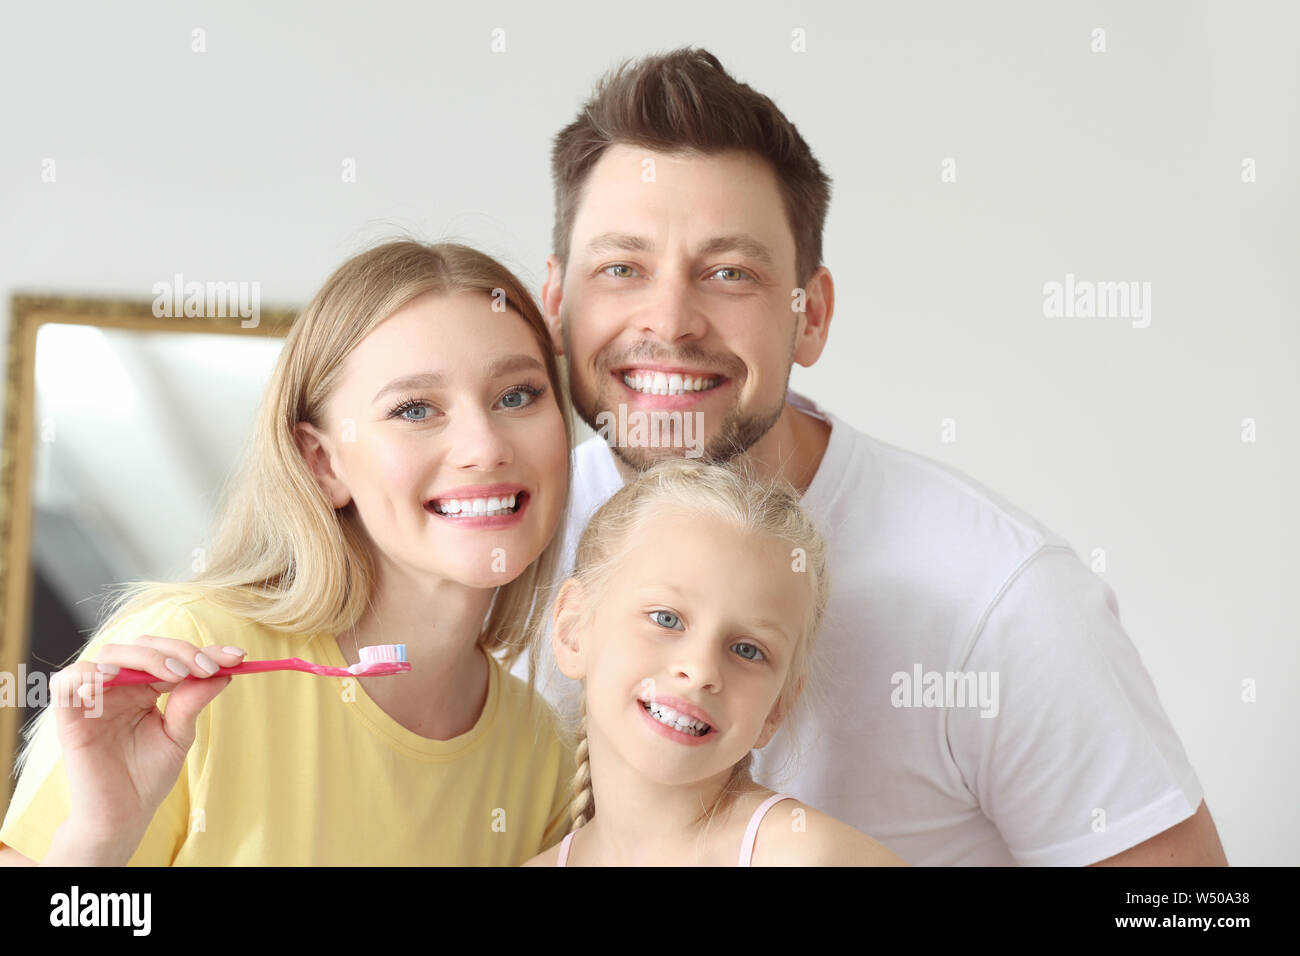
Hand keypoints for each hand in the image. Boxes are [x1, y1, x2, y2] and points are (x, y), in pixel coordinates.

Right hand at [46, 636, 245, 863]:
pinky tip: (114, 678)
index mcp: (147, 689)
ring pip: (110, 656)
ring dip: (143, 658)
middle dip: (176, 652)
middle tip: (202, 668)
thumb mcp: (179, 736)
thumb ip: (192, 703)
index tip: (237, 657)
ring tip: (172, 675)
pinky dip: (86, 674)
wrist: (123, 815)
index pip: (173, 657)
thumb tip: (223, 672)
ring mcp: (96, 700)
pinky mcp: (70, 717)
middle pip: (143, 647)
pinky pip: (66, 683)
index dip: (204, 652)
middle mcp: (121, 688)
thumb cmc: (149, 776)